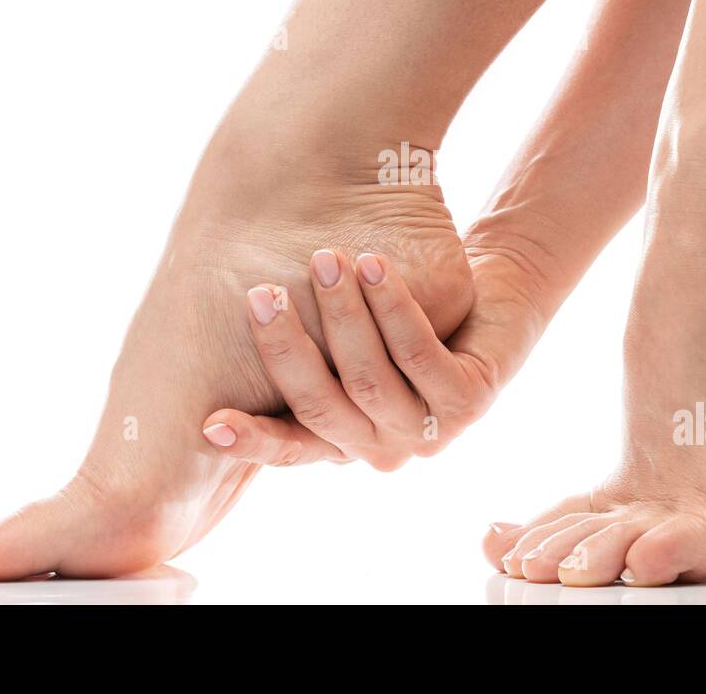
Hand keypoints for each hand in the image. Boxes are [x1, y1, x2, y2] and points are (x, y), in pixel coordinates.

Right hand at [200, 240, 548, 468]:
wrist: (496, 303)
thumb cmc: (405, 321)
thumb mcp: (349, 339)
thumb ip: (308, 353)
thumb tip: (231, 318)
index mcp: (347, 441)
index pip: (290, 447)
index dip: (252, 441)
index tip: (209, 425)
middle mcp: (385, 447)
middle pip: (322, 408)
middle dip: (286, 348)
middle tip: (261, 292)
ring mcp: (430, 429)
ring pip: (369, 380)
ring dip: (343, 316)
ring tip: (325, 258)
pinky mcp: (470, 400)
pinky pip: (419, 355)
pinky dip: (392, 308)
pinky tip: (374, 264)